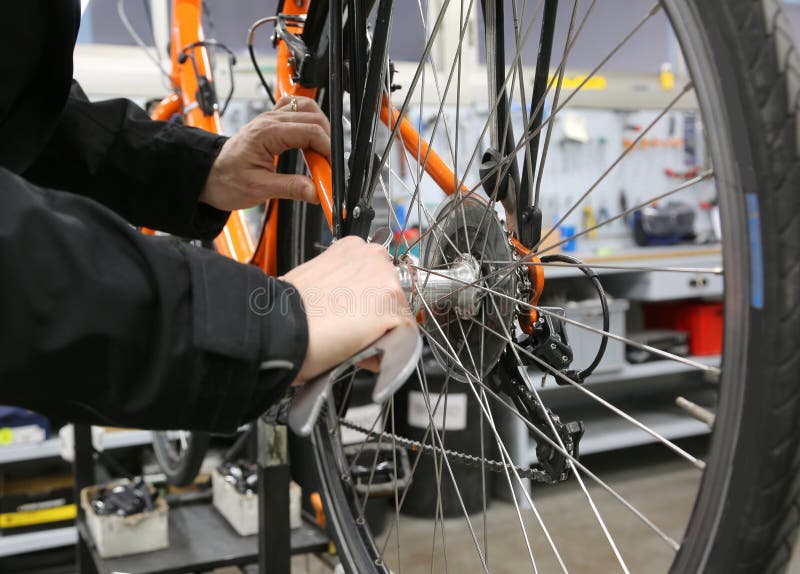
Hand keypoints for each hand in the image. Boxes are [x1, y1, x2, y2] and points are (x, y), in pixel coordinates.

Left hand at [200, 96, 329, 210]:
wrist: (208, 177)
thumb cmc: (225, 181)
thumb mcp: (258, 189)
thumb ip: (290, 188)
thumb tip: (315, 192)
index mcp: (267, 132)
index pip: (310, 131)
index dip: (328, 149)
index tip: (331, 169)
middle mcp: (270, 120)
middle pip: (314, 118)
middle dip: (328, 141)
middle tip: (328, 166)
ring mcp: (271, 119)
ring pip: (308, 110)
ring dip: (321, 129)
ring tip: (321, 154)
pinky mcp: (272, 123)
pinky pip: (297, 111)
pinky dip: (309, 121)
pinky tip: (310, 140)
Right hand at [282, 236, 413, 383]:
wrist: (280, 327)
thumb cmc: (288, 309)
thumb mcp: (316, 278)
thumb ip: (342, 283)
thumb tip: (351, 302)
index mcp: (352, 246)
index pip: (375, 276)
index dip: (365, 300)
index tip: (353, 312)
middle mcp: (373, 256)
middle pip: (391, 292)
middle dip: (377, 314)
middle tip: (351, 329)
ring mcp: (386, 281)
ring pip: (399, 314)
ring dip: (382, 331)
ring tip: (353, 341)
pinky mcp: (393, 309)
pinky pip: (402, 335)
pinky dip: (388, 349)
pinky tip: (361, 350)